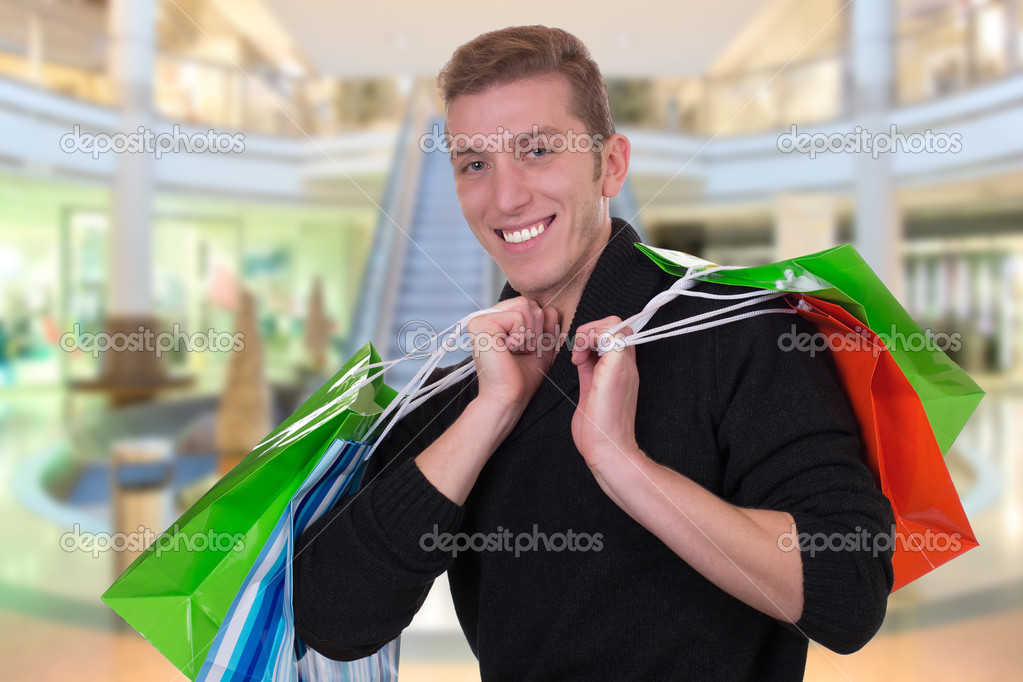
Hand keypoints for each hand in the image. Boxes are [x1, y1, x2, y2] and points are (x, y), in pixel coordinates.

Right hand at [468, 297, 559, 419]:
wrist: (509, 398)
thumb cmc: (522, 378)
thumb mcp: (540, 346)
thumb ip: (547, 326)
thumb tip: (550, 308)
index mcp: (497, 320)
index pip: (529, 305)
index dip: (538, 328)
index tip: (527, 349)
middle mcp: (486, 316)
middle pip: (527, 303)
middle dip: (534, 330)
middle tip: (521, 351)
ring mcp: (480, 319)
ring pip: (524, 306)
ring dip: (528, 334)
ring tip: (516, 351)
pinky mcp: (480, 325)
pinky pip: (517, 317)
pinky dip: (520, 337)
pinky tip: (507, 351)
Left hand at [571, 316, 643, 477]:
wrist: (608, 450)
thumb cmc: (598, 429)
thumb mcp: (591, 390)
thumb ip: (590, 369)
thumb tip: (582, 354)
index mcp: (620, 369)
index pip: (614, 334)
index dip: (593, 336)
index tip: (578, 355)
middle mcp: (626, 364)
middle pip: (616, 324)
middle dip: (590, 330)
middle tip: (577, 353)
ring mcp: (623, 366)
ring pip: (614, 323)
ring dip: (589, 332)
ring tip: (578, 355)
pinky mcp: (616, 368)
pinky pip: (611, 334)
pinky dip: (590, 338)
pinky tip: (578, 359)